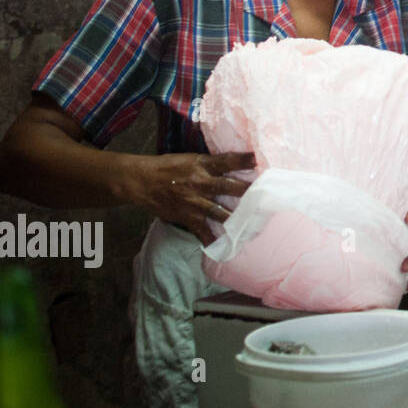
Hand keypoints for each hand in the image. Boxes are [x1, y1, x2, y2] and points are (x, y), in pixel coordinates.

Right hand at [123, 151, 255, 245]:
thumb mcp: (191, 159)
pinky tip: (223, 247)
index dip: (241, 160)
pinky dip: (211, 239)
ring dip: (235, 218)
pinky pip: (201, 230)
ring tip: (254, 224)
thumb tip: (240, 162)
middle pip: (227, 187)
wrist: (142, 182)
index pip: (225, 161)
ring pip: (219, 212)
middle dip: (247, 192)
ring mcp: (193, 202)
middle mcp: (200, 183)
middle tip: (265, 195)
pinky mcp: (186, 217)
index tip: (257, 159)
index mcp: (202, 166)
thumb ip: (212, 163)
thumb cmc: (169, 168)